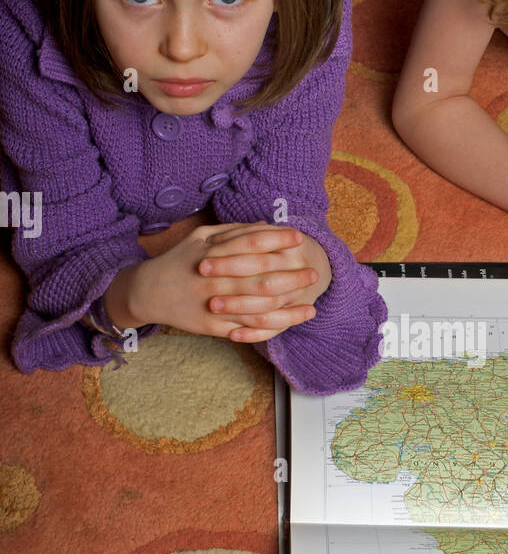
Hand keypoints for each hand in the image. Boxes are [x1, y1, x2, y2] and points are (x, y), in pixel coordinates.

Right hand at [125, 221, 323, 342]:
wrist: (147, 292)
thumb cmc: (178, 260)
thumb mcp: (200, 236)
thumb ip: (233, 231)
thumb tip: (266, 224)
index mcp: (212, 254)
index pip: (252, 244)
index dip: (278, 240)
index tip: (299, 238)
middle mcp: (215, 280)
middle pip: (261, 278)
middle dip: (291, 276)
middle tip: (314, 272)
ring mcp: (214, 305)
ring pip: (258, 308)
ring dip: (288, 309)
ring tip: (311, 305)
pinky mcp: (213, 327)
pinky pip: (246, 329)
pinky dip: (269, 328)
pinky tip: (289, 324)